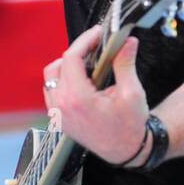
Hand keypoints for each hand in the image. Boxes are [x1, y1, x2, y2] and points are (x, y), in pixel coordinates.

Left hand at [42, 25, 150, 167]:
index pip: (72, 58)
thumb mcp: (132, 92)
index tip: (98, 33)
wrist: (126, 150)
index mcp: (78, 99)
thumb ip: (125, 63)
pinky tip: (83, 81)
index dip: (85, 40)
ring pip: (51, 77)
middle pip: (58, 65)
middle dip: (77, 52)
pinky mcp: (58, 118)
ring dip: (67, 66)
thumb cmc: (129, 126)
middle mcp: (62, 106)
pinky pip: (52, 91)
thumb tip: (126, 41)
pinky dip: (63, 80)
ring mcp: (58, 114)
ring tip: (89, 66)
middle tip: (96, 48)